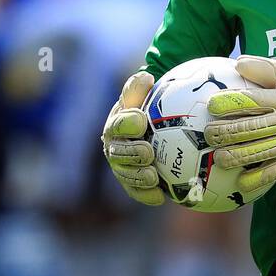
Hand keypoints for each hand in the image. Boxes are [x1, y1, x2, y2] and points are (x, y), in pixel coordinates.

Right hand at [101, 70, 167, 205]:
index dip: (127, 123)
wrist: (155, 129)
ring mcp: (122, 166)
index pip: (119, 123)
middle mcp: (115, 147)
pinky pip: (136, 192)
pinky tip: (160, 198)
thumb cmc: (152, 108)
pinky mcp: (132, 184)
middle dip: (131, 153)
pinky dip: (146, 195)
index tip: (141, 120)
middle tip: (148, 152)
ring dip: (137, 176)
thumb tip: (146, 77)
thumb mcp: (145, 96)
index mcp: (117, 124)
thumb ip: (141, 88)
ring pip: (126, 173)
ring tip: (153, 177)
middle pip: (119, 152)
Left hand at [204, 55, 275, 192]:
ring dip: (235, 156)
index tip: (211, 106)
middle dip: (224, 132)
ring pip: (258, 152)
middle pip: (249, 129)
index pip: (251, 101)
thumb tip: (238, 63)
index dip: (228, 104)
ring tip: (218, 158)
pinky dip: (256, 179)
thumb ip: (264, 68)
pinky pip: (274, 172)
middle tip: (208, 134)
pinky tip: (240, 181)